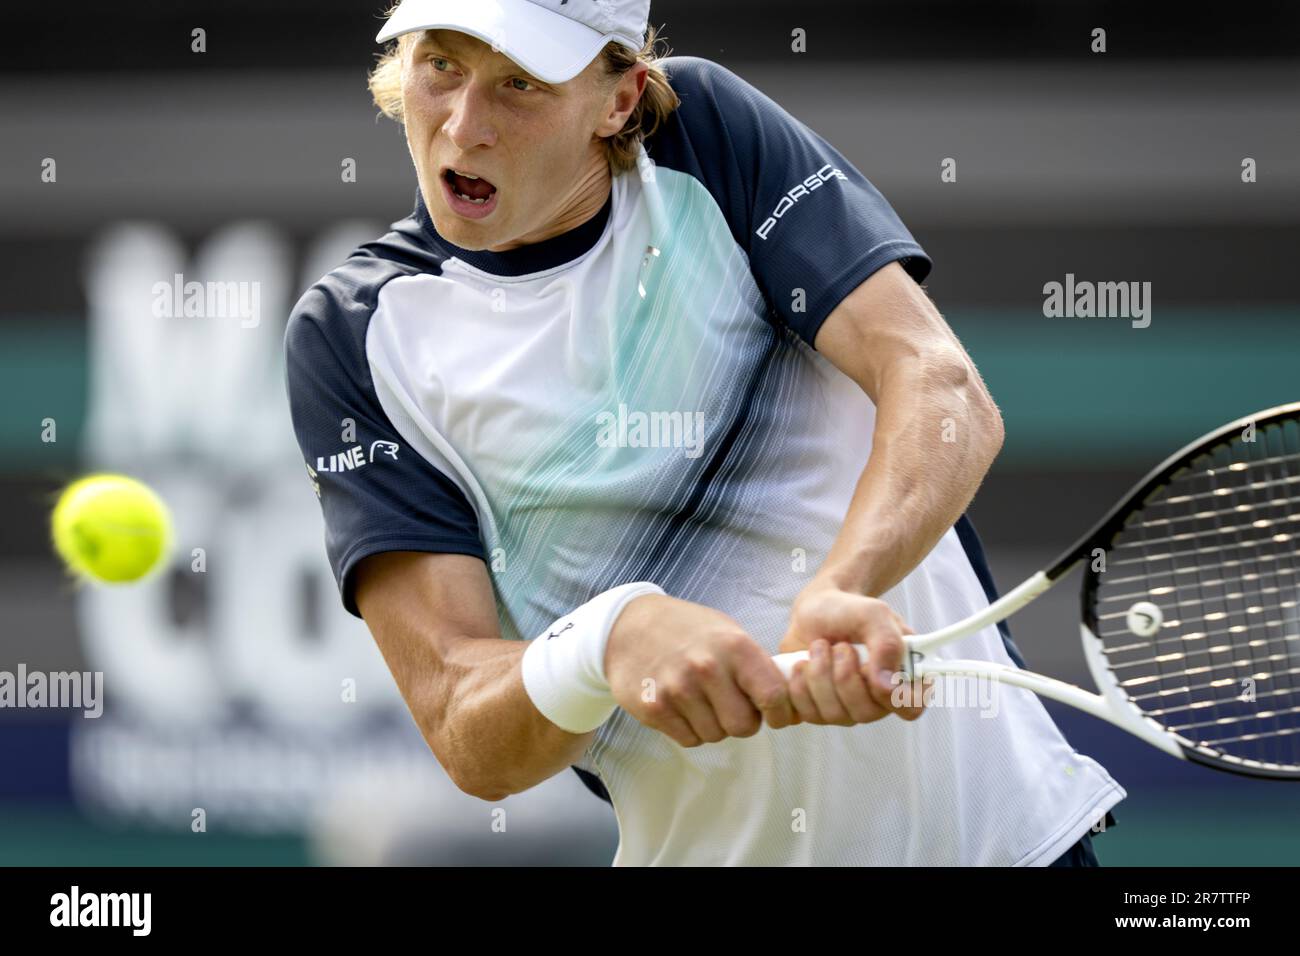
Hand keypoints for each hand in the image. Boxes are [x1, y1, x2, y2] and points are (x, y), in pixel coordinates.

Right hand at [604, 594, 797, 745]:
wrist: (629, 626)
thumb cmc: (688, 630)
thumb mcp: (728, 633)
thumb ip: (756, 666)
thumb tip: (791, 701)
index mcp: (735, 647)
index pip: (773, 696)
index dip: (780, 713)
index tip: (776, 715)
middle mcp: (707, 668)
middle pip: (743, 726)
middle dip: (742, 721)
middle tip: (731, 705)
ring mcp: (678, 689)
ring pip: (715, 735)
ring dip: (714, 725)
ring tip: (701, 700)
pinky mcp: (654, 707)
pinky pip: (689, 739)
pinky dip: (690, 729)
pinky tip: (682, 706)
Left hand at [778, 582, 928, 724]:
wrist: (815, 610)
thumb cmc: (850, 612)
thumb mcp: (874, 615)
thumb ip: (887, 645)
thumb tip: (887, 687)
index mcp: (902, 677)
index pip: (911, 708)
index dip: (891, 697)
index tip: (869, 667)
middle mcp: (877, 699)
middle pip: (866, 713)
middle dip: (844, 675)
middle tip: (839, 646)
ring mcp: (848, 708)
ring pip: (835, 715)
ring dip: (820, 676)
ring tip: (819, 647)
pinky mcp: (819, 710)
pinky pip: (808, 715)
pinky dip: (799, 686)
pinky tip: (802, 664)